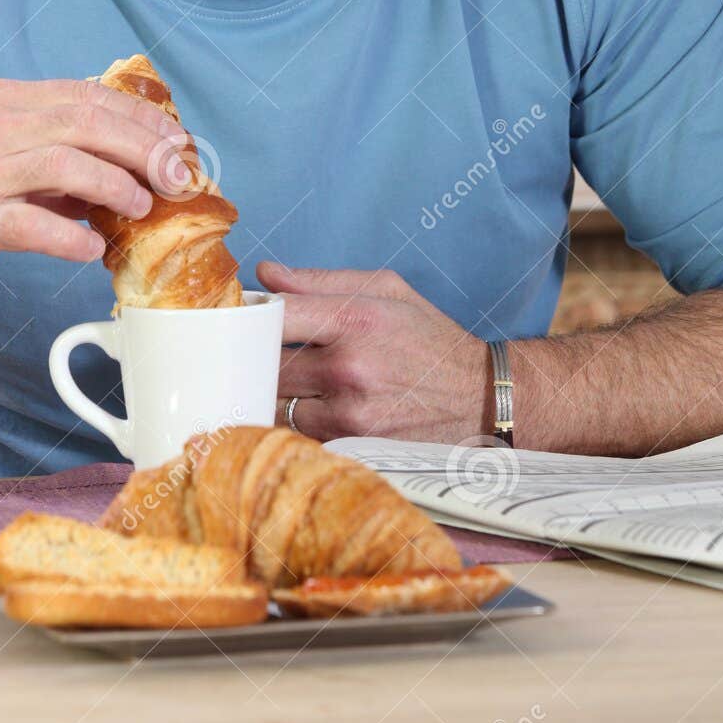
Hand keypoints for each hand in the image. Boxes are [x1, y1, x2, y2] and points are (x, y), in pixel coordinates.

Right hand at [0, 76, 189, 304]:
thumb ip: (53, 158)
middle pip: (88, 123)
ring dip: (116, 186)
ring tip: (141, 209)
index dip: (142, 119)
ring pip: (66, 163)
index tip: (178, 143)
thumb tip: (120, 174)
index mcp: (6, 103)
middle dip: (145, 148)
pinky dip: (69, 237)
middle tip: (178, 178)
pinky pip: (30, 223)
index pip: (90, 96)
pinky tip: (90, 250)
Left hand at [257, 261, 491, 442]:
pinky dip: (294, 425)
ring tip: (286, 384)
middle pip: (267, 366)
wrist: (480, 398)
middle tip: (256, 354)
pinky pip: (298, 435)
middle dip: (258, 359)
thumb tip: (264, 275)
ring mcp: (350, 414)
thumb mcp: (387, 290)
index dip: (250, 318)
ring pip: (277, 405)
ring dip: (275, 395)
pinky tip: (306, 412)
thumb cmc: (429, 338)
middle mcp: (349, 368)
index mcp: (356, 320)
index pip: (277, 316)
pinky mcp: (353, 447)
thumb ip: (319, 282)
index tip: (242, 320)